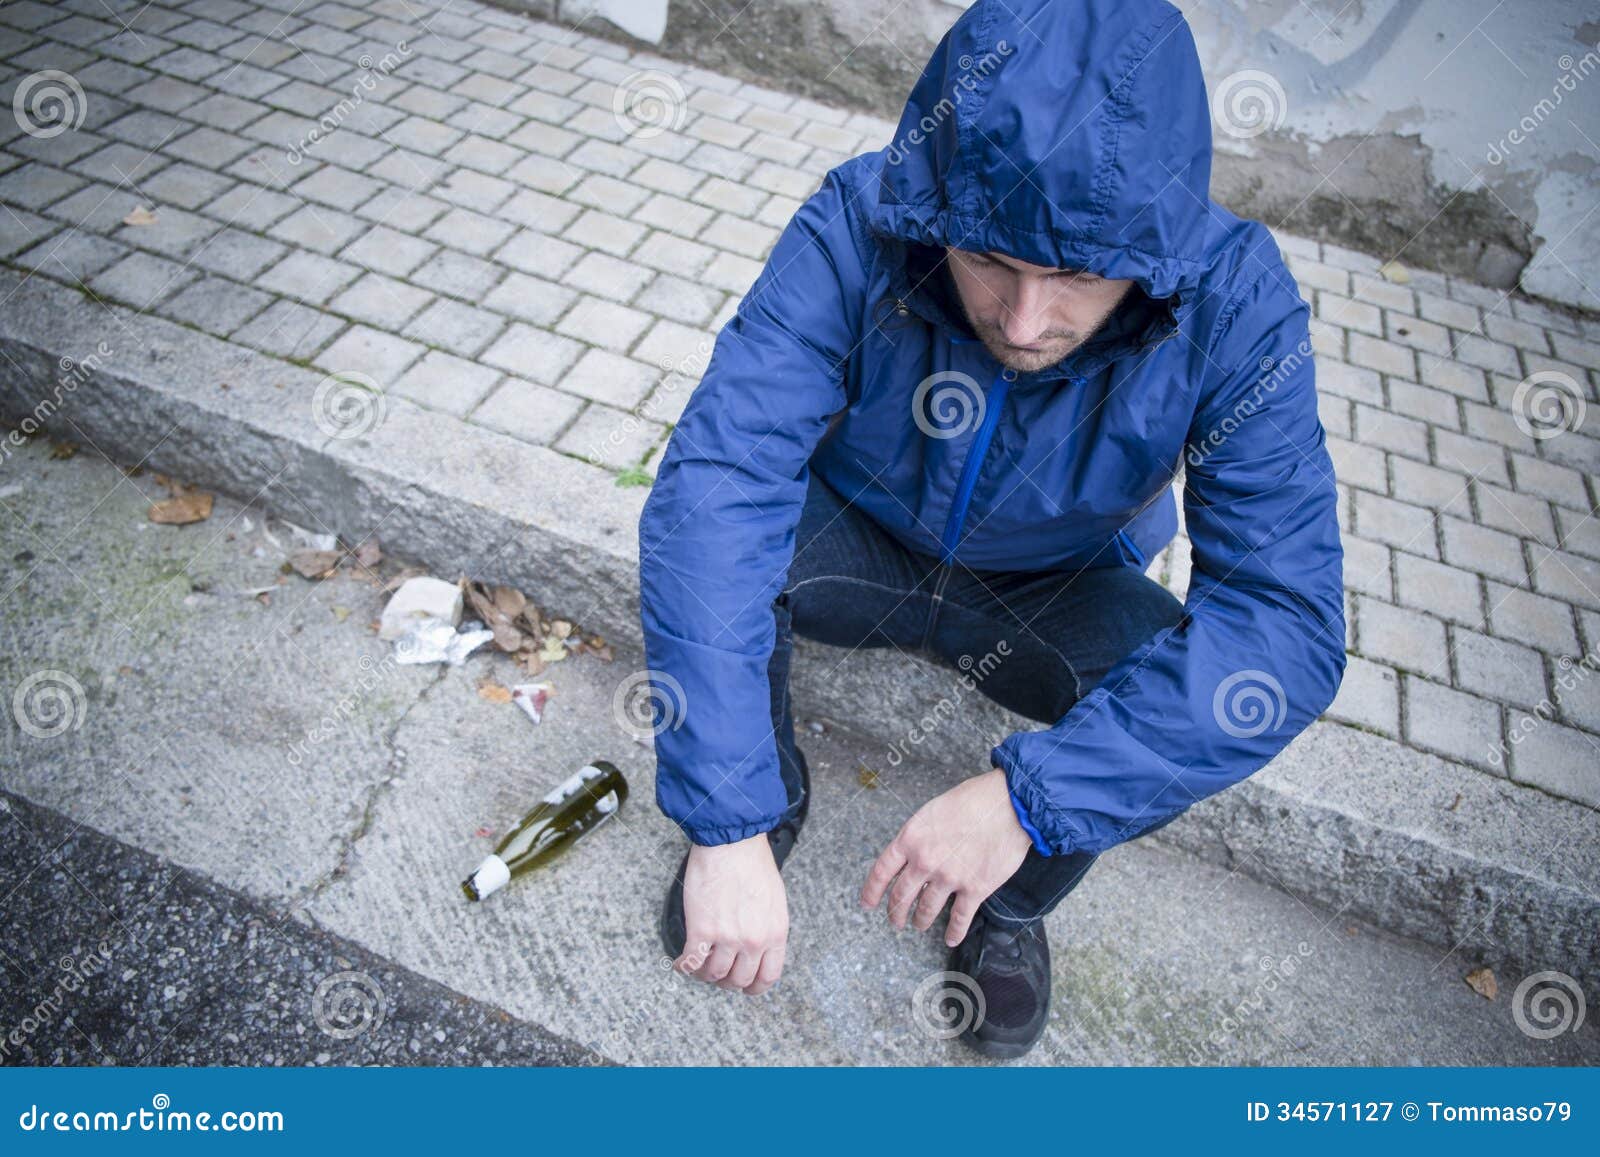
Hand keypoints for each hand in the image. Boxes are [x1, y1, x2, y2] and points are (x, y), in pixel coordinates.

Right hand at [675, 833, 787, 994]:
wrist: (732, 842)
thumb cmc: (752, 862)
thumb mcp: (774, 900)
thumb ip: (768, 927)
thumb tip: (758, 947)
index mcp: (775, 933)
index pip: (768, 977)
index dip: (754, 987)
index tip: (746, 987)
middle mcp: (753, 940)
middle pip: (739, 980)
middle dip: (727, 980)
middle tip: (719, 973)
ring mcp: (727, 938)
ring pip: (714, 975)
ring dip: (704, 974)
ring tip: (699, 965)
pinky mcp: (702, 930)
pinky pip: (691, 962)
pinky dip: (683, 967)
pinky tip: (680, 963)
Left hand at [860, 768, 1032, 946]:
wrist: (1008, 804)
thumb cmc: (973, 800)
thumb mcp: (933, 812)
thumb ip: (919, 836)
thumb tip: (913, 855)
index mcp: (911, 838)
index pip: (882, 872)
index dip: (872, 891)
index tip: (868, 904)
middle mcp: (925, 861)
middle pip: (901, 896)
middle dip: (895, 913)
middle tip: (895, 921)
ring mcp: (949, 877)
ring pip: (926, 910)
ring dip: (920, 921)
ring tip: (919, 924)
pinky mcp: (975, 889)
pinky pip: (960, 919)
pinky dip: (954, 932)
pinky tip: (951, 939)